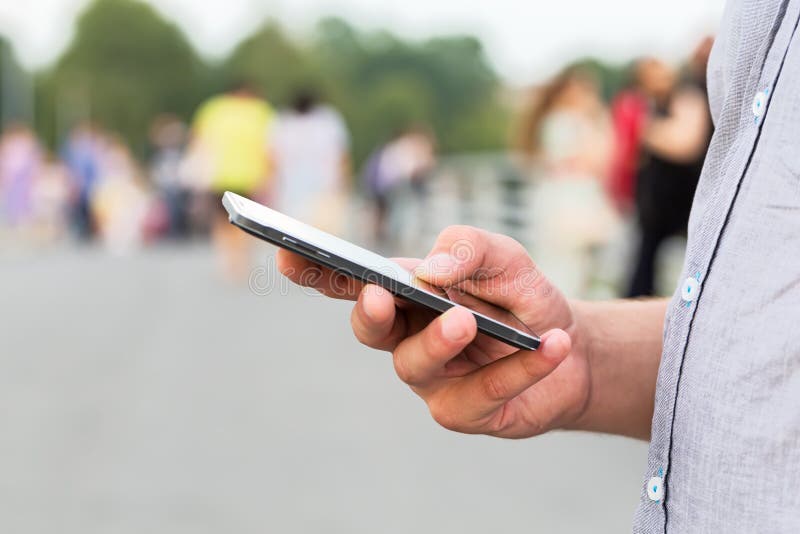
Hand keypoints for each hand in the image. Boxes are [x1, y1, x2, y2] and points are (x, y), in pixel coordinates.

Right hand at [277, 226, 590, 438]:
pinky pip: (481, 394)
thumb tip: (431, 269)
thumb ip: (469, 246)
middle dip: (368, 313)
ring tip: (468, 322)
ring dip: (439, 341)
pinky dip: (520, 369)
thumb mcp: (504, 256)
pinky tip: (553, 346)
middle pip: (369, 330)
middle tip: (380, 295)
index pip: (350, 282)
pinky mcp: (462, 411)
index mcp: (406, 293)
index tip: (287, 256)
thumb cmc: (521, 298)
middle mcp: (407, 336)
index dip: (314, 272)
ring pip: (416, 365)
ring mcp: (431, 378)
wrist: (574, 346)